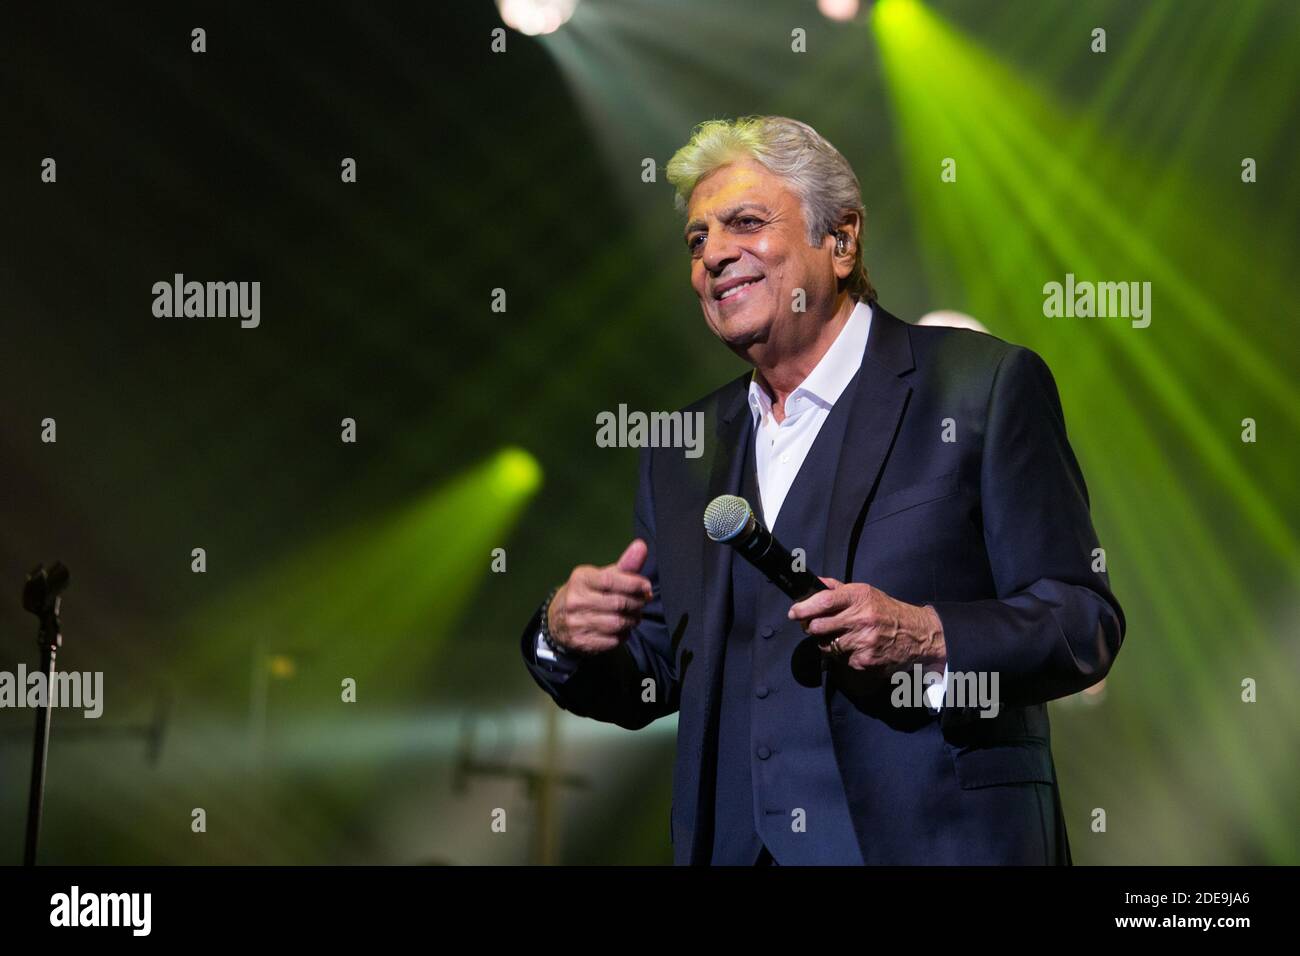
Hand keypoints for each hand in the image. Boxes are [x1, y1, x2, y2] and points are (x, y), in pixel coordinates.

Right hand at [548, 540, 653, 655]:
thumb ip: (624, 564)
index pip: (611, 580)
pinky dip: (623, 635)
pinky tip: (622, 629)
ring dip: (632, 620)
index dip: (634, 584)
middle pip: (618, 603)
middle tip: (642, 602)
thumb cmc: (587, 593)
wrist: (556, 619)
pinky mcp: (580, 641)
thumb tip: (641, 545)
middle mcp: (575, 600)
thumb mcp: (601, 576)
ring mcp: (576, 622)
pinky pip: (612, 641)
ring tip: (634, 616)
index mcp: (581, 579)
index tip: (646, 587)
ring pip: (617, 623)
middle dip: (636, 604)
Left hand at [787, 578, 945, 670]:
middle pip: (817, 627)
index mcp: (859, 597)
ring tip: (844, 637)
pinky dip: (844, 655)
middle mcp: (861, 618)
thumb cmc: (887, 611)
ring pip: (826, 645)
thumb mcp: (866, 593)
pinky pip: (840, 659)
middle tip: (818, 627)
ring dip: (829, 642)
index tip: (794, 613)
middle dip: (812, 628)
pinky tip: (856, 648)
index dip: (804, 608)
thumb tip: (815, 584)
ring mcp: (863, 641)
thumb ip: (838, 589)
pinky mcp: (865, 661)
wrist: (918, 634)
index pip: (824, 601)